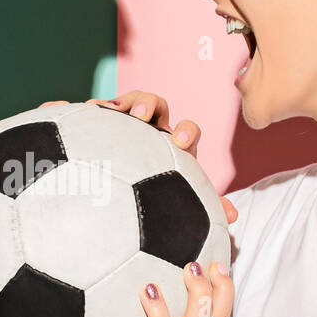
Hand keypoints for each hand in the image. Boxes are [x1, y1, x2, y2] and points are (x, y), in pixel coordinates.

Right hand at [92, 91, 237, 224]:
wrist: (124, 196)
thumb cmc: (157, 200)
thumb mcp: (180, 202)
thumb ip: (204, 206)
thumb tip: (232, 215)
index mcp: (174, 147)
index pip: (187, 131)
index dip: (186, 132)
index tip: (179, 142)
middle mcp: (153, 130)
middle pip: (157, 105)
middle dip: (150, 104)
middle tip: (140, 116)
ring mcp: (129, 124)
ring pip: (130, 101)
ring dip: (124, 101)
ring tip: (110, 109)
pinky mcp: (106, 123)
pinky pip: (101, 110)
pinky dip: (95, 108)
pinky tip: (84, 111)